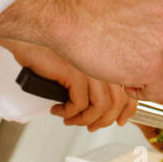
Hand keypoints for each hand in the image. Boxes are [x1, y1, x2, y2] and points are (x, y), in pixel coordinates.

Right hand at [0, 0, 162, 100]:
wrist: (66, 11)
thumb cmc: (84, 3)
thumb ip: (147, 11)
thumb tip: (150, 32)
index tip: (148, 51)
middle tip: (138, 65)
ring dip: (153, 77)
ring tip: (127, 73)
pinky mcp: (154, 64)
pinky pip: (161, 90)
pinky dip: (144, 92)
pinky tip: (125, 82)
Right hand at [8, 40, 136, 129]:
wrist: (32, 35)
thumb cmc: (53, 49)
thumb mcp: (82, 67)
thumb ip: (97, 82)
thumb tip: (103, 107)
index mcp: (112, 60)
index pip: (131, 90)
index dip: (127, 111)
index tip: (119, 121)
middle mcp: (105, 62)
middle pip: (117, 103)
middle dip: (103, 121)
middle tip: (89, 126)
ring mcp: (91, 67)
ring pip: (100, 107)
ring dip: (83, 120)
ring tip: (70, 119)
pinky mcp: (75, 72)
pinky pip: (78, 104)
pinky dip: (67, 113)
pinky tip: (58, 109)